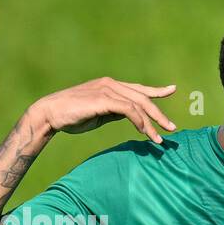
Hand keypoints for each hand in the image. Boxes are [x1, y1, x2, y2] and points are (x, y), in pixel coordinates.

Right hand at [31, 77, 177, 143]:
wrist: (51, 114)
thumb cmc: (73, 115)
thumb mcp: (100, 114)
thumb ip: (115, 112)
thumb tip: (132, 117)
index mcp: (110, 86)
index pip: (138, 89)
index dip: (156, 91)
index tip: (172, 90)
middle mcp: (111, 85)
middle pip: (142, 98)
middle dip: (159, 114)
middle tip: (172, 129)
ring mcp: (107, 90)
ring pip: (138, 105)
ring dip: (150, 123)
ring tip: (159, 139)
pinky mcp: (102, 99)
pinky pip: (128, 109)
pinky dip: (139, 121)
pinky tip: (144, 132)